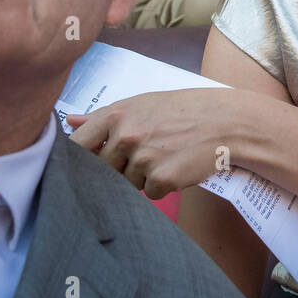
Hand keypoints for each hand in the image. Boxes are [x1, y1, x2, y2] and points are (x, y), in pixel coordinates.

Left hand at [66, 89, 241, 197]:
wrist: (228, 121)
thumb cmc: (185, 110)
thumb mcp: (144, 104)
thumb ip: (104, 116)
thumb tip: (69, 121)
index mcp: (117, 114)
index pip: (76, 146)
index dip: (79, 159)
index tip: (87, 164)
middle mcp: (126, 136)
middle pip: (101, 171)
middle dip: (118, 168)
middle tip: (146, 153)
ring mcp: (144, 159)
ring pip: (127, 184)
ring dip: (143, 178)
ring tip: (167, 155)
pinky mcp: (162, 179)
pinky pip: (150, 193)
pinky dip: (163, 186)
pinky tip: (178, 167)